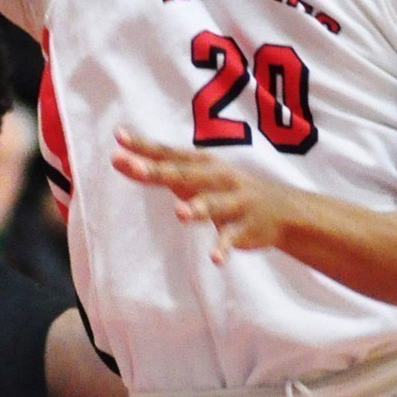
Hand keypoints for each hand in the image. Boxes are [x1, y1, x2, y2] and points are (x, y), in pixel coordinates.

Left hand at [111, 127, 295, 263]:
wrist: (279, 209)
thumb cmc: (222, 187)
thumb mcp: (193, 175)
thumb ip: (157, 169)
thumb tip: (116, 158)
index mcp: (201, 162)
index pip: (167, 152)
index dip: (144, 146)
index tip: (119, 137)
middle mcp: (217, 177)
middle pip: (185, 174)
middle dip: (160, 171)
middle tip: (134, 168)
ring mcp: (233, 202)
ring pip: (213, 204)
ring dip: (197, 208)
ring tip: (180, 214)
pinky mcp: (245, 228)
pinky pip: (232, 238)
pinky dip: (224, 248)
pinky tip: (215, 259)